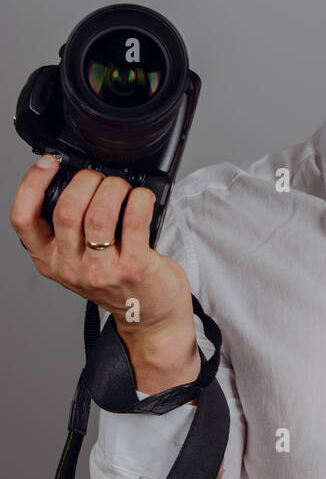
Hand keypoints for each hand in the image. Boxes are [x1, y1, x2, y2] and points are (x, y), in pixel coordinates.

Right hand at [10, 155, 191, 335]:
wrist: (149, 316)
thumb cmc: (115, 281)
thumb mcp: (77, 258)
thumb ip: (69, 228)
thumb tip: (74, 178)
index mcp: (49, 259)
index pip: (23, 220)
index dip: (31, 184)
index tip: (48, 163)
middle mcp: (70, 267)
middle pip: (66, 211)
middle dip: (86, 181)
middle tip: (100, 179)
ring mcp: (101, 270)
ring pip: (98, 214)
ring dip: (113, 188)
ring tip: (122, 188)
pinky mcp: (133, 267)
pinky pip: (134, 219)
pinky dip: (139, 198)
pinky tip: (142, 197)